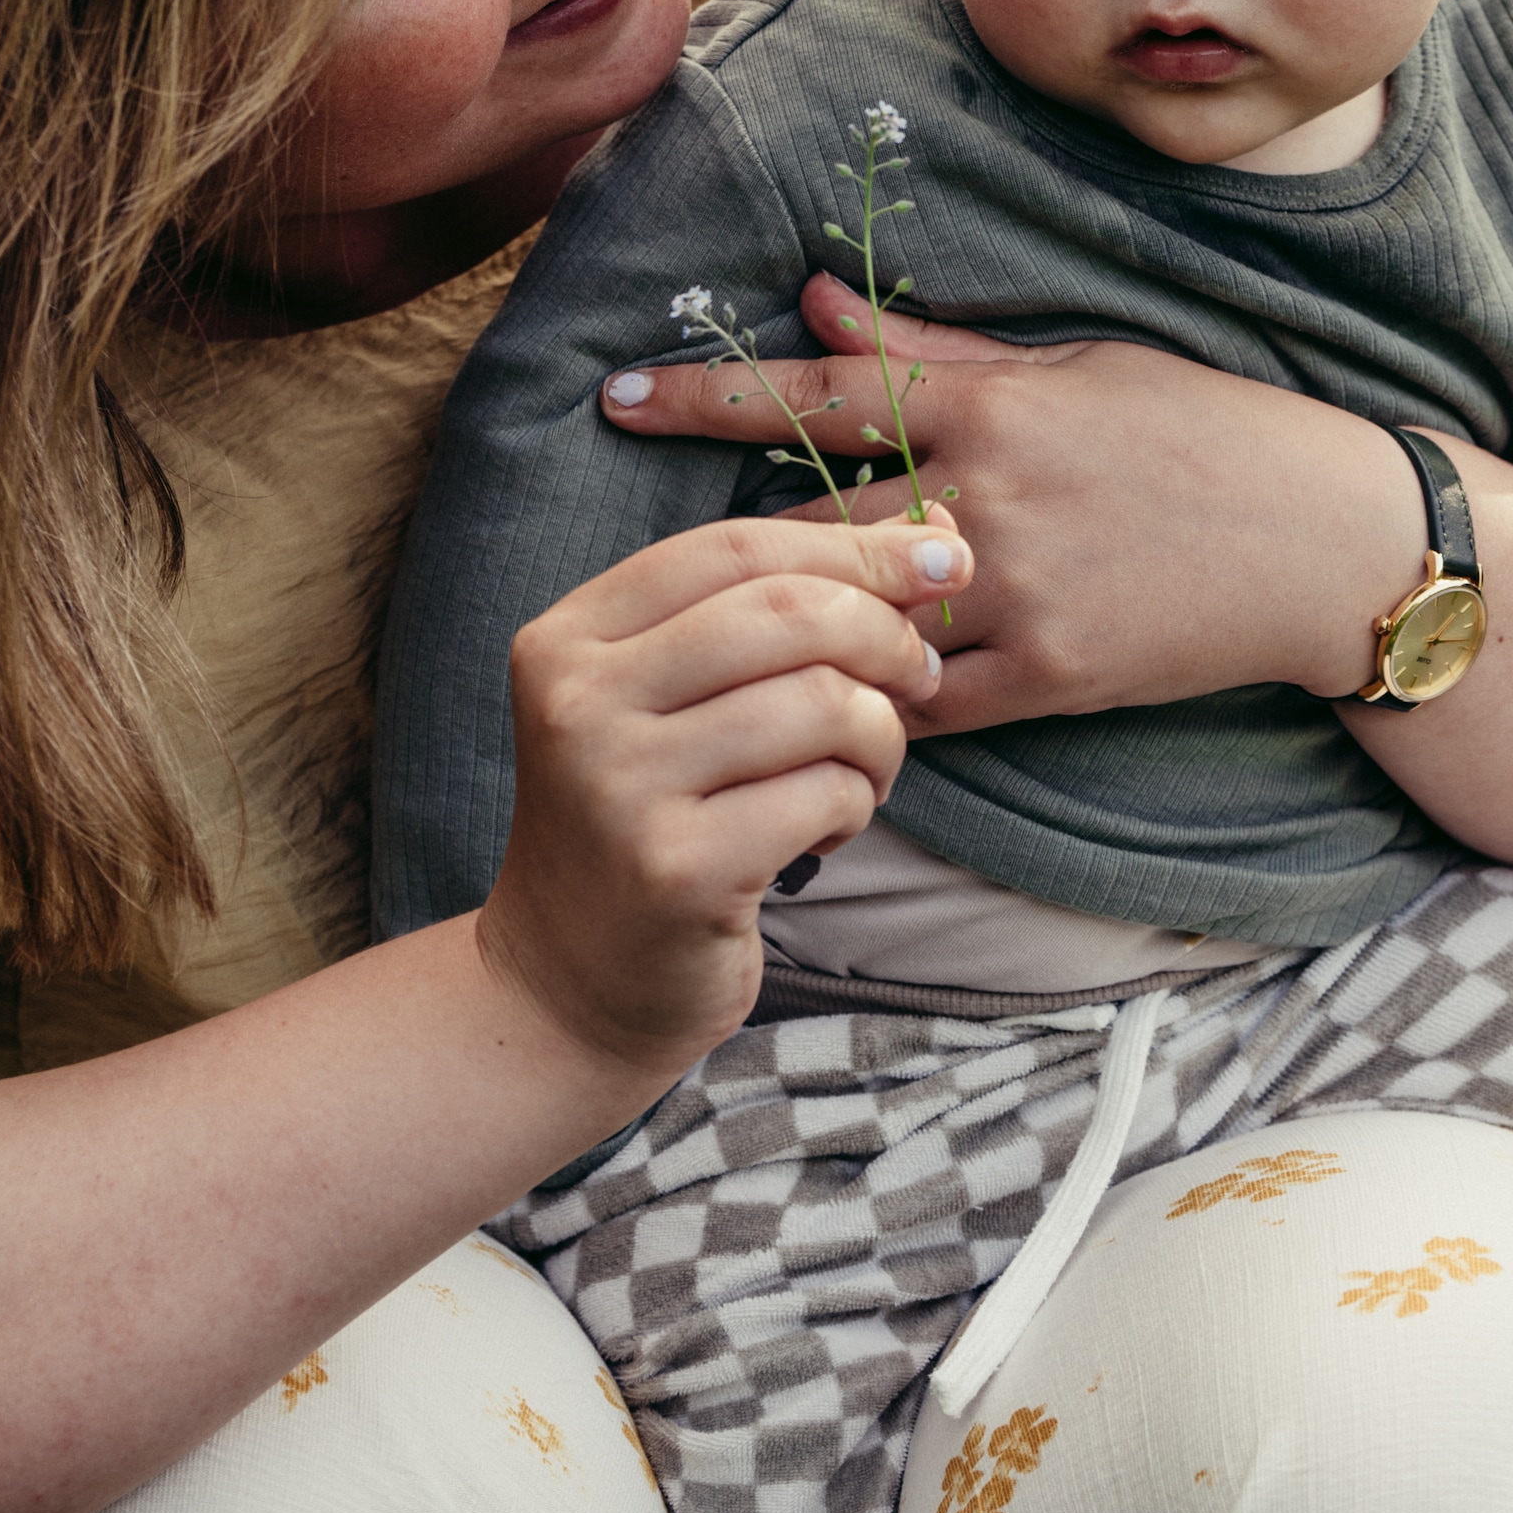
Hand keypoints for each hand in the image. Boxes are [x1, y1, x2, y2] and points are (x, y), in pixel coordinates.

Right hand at [480, 505, 969, 1074]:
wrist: (569, 982)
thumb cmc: (648, 820)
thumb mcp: (675, 701)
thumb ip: (774, 614)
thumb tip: (936, 531)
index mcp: (569, 639)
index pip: (733, 551)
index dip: (853, 546)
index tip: (943, 557)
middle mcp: (579, 702)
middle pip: (785, 614)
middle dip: (885, 633)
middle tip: (918, 674)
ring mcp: (620, 787)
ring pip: (821, 703)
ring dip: (879, 733)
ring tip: (867, 769)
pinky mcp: (676, 871)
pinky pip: (823, 795)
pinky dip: (856, 803)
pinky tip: (830, 828)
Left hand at [601, 272, 1421, 727]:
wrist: (1327, 545)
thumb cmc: (1204, 432)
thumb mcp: (1073, 364)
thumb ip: (933, 350)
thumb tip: (811, 300)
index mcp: (994, 407)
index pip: (821, 394)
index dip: (710, 394)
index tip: (616, 394)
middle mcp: (993, 500)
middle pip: (817, 520)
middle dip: (738, 538)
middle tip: (666, 557)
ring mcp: (1021, 596)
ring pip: (863, 620)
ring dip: (808, 625)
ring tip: (751, 637)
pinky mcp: (1053, 679)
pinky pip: (926, 705)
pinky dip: (875, 702)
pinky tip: (835, 699)